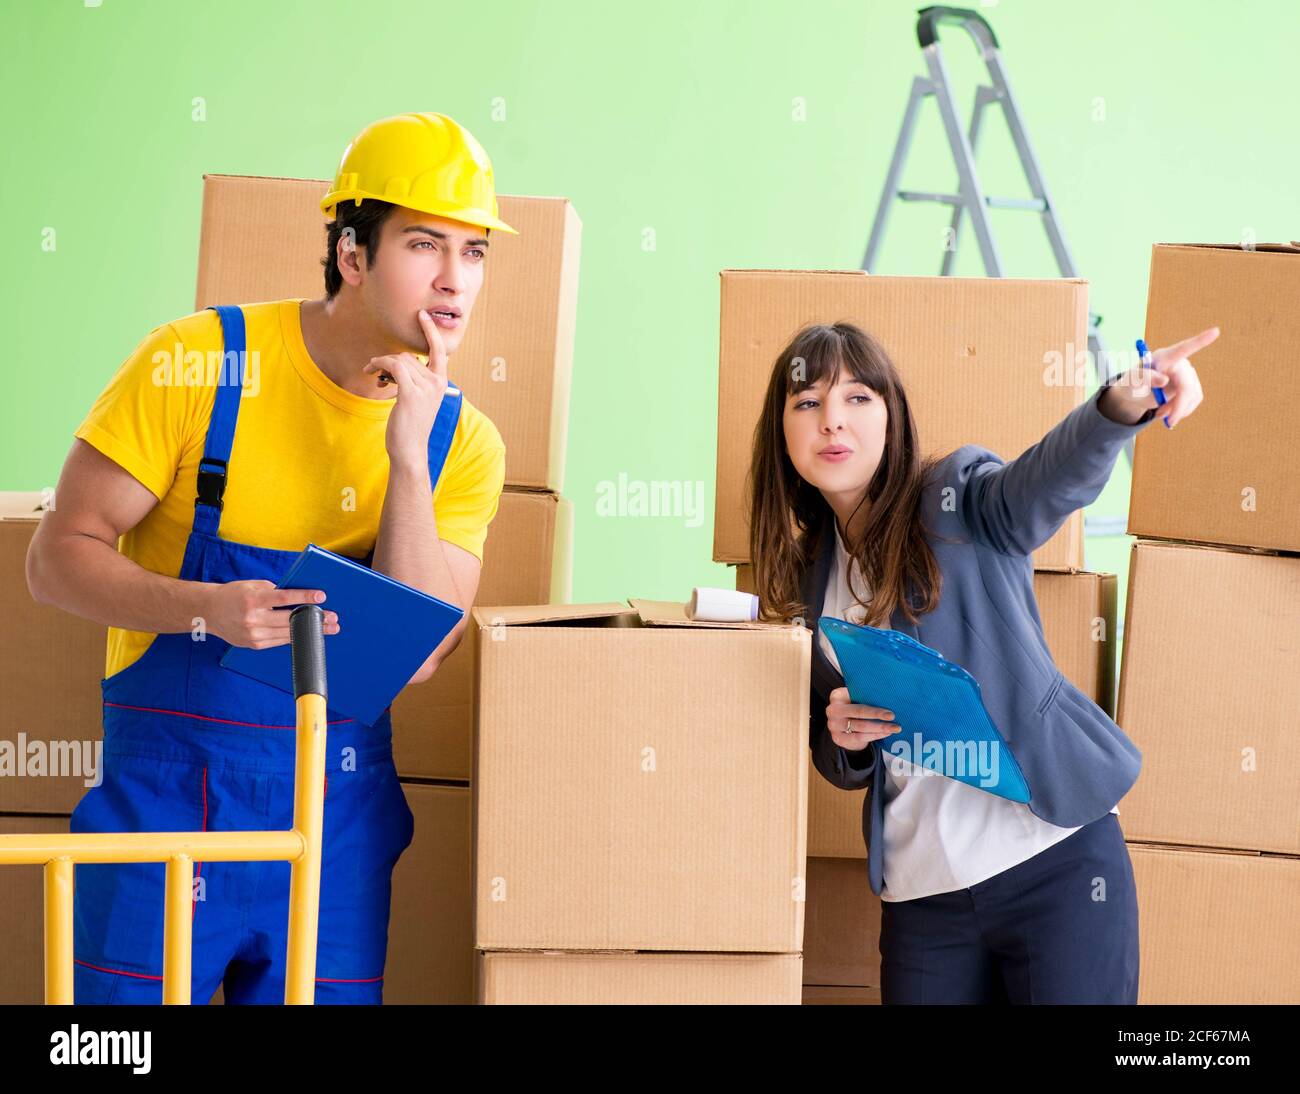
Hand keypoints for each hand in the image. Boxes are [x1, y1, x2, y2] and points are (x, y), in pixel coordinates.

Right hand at [204, 579, 338, 649]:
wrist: (209, 612)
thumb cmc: (233, 595)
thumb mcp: (253, 586)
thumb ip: (275, 591)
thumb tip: (300, 596)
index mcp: (253, 600)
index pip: (284, 598)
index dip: (304, 598)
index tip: (321, 597)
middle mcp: (253, 619)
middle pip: (290, 620)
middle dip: (314, 619)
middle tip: (333, 617)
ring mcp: (254, 634)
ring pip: (288, 634)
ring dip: (310, 631)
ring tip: (328, 628)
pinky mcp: (255, 644)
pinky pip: (280, 641)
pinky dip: (295, 636)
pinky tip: (308, 633)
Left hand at [362, 309, 450, 465]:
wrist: (410, 449)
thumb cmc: (410, 426)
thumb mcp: (418, 400)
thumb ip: (414, 380)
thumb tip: (395, 363)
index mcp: (441, 383)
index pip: (439, 351)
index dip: (430, 332)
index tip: (422, 316)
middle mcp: (437, 382)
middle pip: (409, 356)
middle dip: (389, 359)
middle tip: (374, 368)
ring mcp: (425, 388)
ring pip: (399, 360)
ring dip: (380, 362)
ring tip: (371, 372)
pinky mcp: (411, 393)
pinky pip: (393, 366)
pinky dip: (379, 364)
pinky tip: (371, 370)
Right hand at [826, 686, 899, 751]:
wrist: (841, 722)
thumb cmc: (852, 705)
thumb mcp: (854, 696)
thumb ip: (864, 695)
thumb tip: (888, 697)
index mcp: (836, 697)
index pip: (857, 702)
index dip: (874, 709)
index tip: (890, 713)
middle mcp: (832, 711)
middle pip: (859, 714)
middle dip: (878, 717)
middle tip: (894, 719)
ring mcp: (834, 726)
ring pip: (861, 728)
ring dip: (880, 729)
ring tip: (894, 728)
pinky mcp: (838, 738)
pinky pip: (859, 738)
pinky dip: (874, 736)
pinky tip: (885, 733)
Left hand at [1103, 326, 1217, 427]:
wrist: (1135, 393)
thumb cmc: (1132, 384)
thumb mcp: (1131, 382)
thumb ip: (1144, 378)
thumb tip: (1164, 379)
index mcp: (1163, 357)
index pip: (1183, 348)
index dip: (1200, 341)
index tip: (1215, 331)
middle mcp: (1179, 363)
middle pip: (1187, 386)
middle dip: (1179, 406)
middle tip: (1170, 423)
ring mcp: (1187, 374)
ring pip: (1192, 397)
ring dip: (1177, 410)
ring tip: (1160, 413)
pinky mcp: (1192, 385)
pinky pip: (1193, 401)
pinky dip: (1181, 410)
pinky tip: (1168, 412)